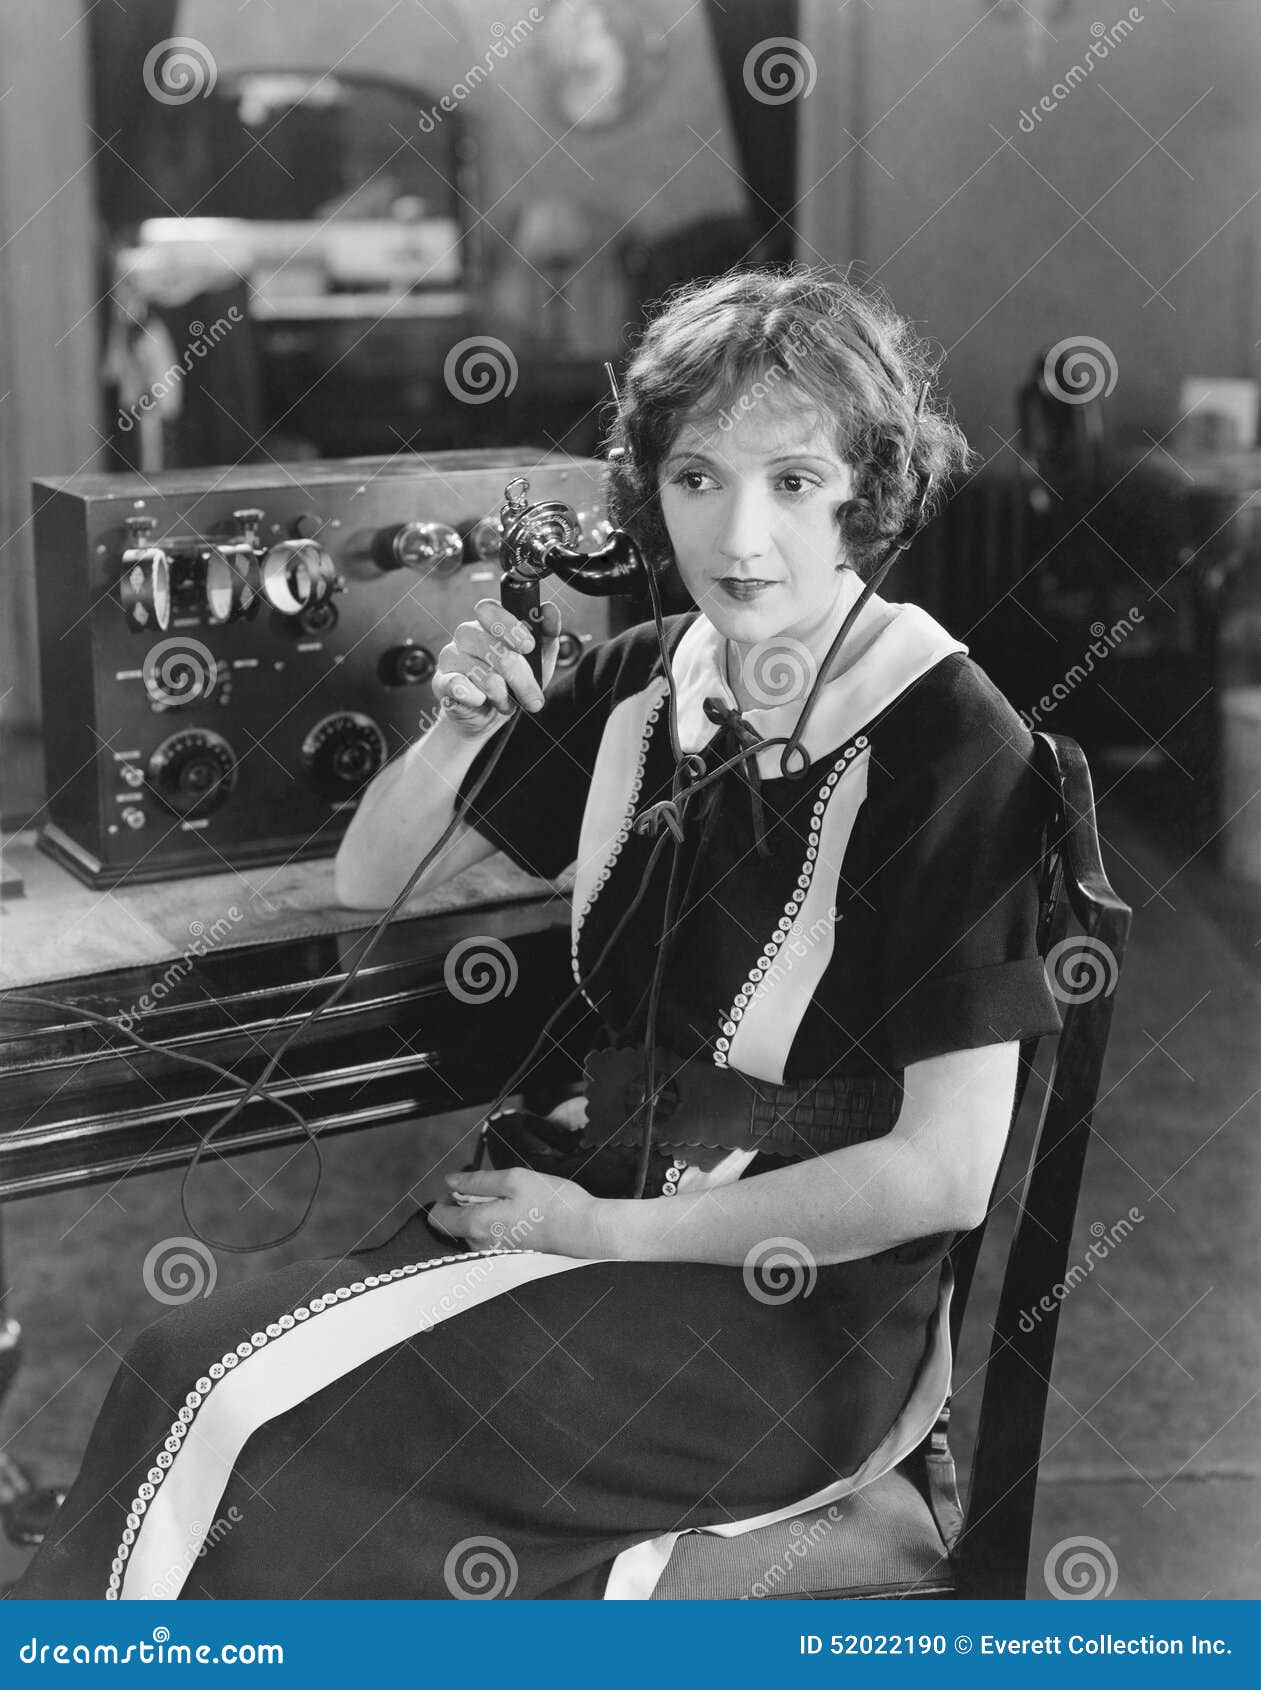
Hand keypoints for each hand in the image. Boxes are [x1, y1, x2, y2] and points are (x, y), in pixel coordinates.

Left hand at [428, 1167, 605, 1258]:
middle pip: (455, 1225)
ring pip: (473, 1231)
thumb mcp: (514, 1179)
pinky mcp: (510, 1256)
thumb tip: (451, 1182)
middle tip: (491, 1188)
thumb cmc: (552, 1203)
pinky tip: (519, 1213)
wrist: (584, 1230)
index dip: (443, 1198)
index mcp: (477, 1225)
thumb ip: (477, 1181)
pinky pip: (491, 1239)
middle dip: (465, 1204)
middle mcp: (481, 1246)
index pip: (437, 1219)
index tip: (460, 1187)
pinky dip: (497, 1224)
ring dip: (482, 1213)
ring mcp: (496, 1254)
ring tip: (509, 1200)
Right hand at [432, 599, 561, 736]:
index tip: (528, 647)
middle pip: (491, 646)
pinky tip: (480, 700)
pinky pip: (456, 685)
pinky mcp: (441, 681)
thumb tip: (549, 609)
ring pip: (481, 672)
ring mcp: (450, 656)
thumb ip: (547, 634)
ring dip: (502, 695)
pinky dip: (473, 696)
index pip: (489, 609)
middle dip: (520, 677)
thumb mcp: (539, 660)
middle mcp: (466, 634)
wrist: (489, 715)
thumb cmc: (514, 682)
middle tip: (533, 698)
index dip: (509, 626)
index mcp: (488, 622)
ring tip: (507, 703)